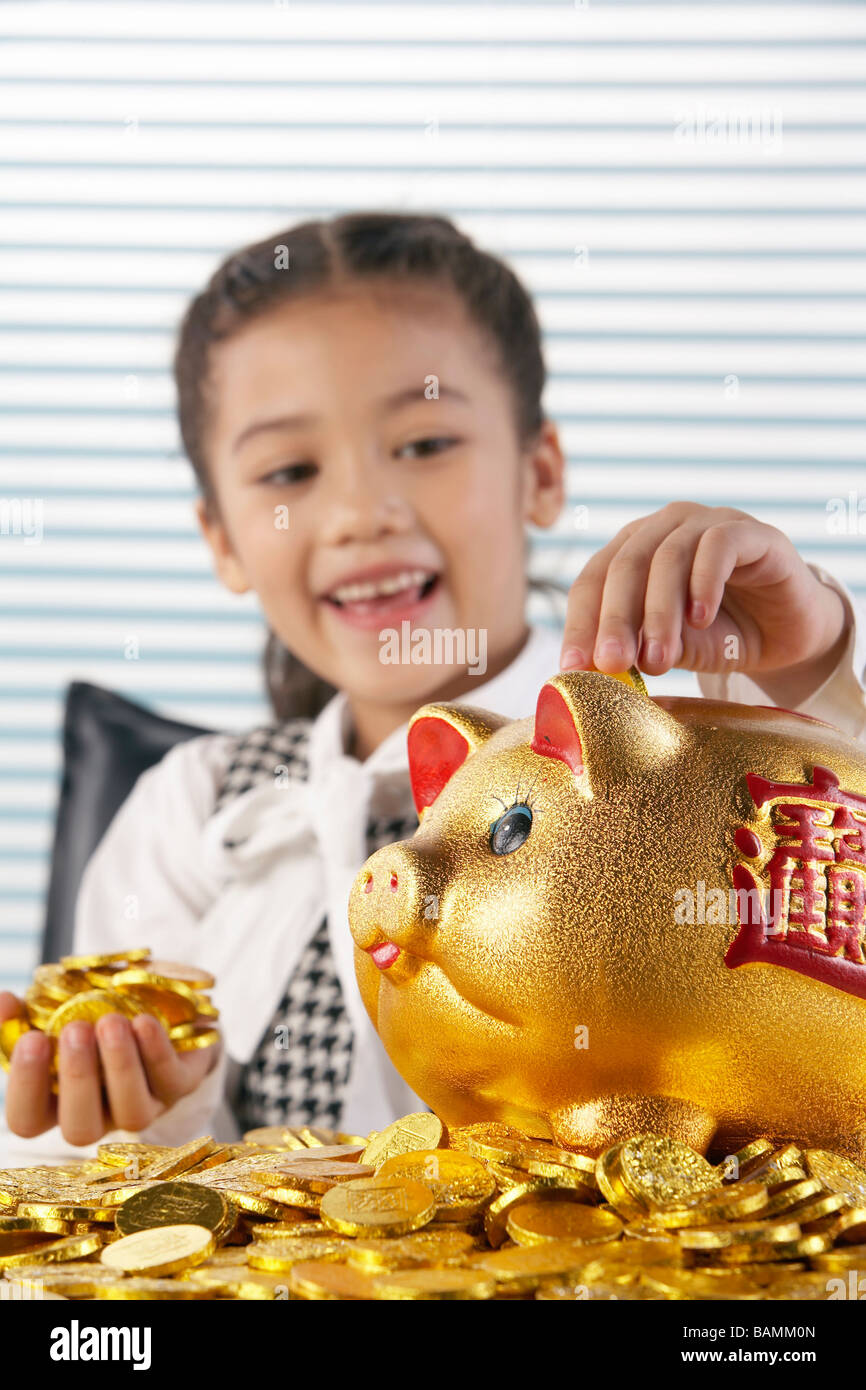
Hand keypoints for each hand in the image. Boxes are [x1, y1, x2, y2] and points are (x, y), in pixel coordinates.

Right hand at [0, 990, 219, 1145]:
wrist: (161, 1005)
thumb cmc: (94, 1013)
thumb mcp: (57, 1012)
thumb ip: (24, 1014)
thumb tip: (4, 1002)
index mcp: (56, 1104)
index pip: (26, 1121)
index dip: (25, 1087)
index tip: (31, 1038)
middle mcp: (99, 1115)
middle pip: (80, 1129)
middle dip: (77, 1079)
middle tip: (75, 1029)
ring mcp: (143, 1105)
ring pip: (131, 1114)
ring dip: (119, 1067)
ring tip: (110, 1021)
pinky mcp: (180, 1086)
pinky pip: (169, 1080)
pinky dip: (155, 1050)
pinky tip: (143, 1021)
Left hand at [559, 502, 848, 690]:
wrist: (789, 633)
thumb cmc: (721, 636)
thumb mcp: (674, 649)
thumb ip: (640, 649)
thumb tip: (598, 667)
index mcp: (631, 552)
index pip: (591, 581)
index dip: (579, 623)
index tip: (573, 667)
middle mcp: (663, 529)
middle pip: (624, 566)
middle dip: (614, 619)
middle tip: (611, 664)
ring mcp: (706, 523)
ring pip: (667, 556)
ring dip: (658, 612)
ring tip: (658, 658)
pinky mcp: (751, 532)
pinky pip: (719, 545)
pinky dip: (704, 581)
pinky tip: (700, 619)